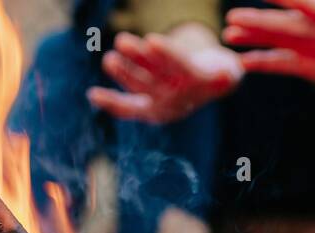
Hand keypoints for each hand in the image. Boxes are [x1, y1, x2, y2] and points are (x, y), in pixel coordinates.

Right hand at [87, 27, 243, 123]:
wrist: (222, 78)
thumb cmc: (180, 82)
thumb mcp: (155, 89)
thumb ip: (133, 88)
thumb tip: (92, 97)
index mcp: (155, 111)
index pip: (129, 109)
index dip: (111, 103)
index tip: (93, 93)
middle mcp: (170, 105)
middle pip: (143, 86)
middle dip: (125, 73)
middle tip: (108, 59)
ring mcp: (186, 92)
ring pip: (158, 71)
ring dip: (139, 56)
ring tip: (122, 40)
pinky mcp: (202, 78)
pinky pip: (180, 62)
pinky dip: (166, 52)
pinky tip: (152, 41)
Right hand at [223, 0, 314, 89]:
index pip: (307, 4)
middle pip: (283, 24)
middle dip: (258, 21)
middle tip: (232, 16)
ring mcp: (308, 47)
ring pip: (275, 40)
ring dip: (253, 37)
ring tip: (229, 34)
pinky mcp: (305, 66)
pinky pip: (280, 63)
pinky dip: (261, 63)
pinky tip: (242, 62)